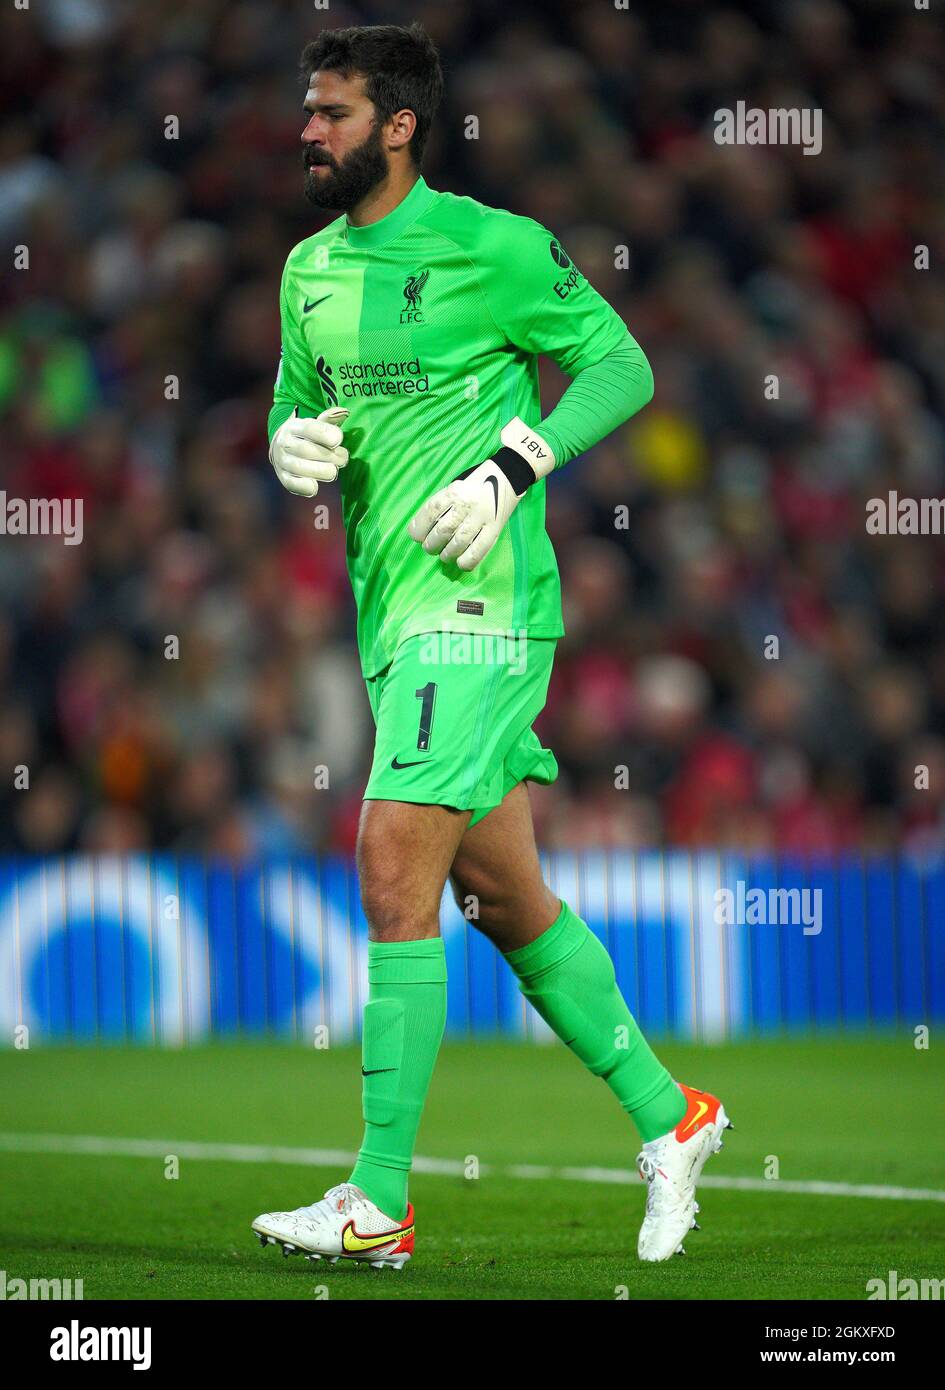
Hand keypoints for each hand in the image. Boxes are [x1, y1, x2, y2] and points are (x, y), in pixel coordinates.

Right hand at [269, 406, 349, 497]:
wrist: (283, 448)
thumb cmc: (308, 436)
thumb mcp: (317, 424)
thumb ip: (330, 419)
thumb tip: (344, 413)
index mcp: (294, 426)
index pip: (310, 428)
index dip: (327, 434)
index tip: (338, 441)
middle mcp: (285, 442)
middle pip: (306, 450)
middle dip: (329, 456)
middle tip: (342, 458)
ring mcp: (282, 461)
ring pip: (300, 468)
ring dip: (321, 471)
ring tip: (333, 471)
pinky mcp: (283, 477)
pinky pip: (292, 484)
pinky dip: (305, 487)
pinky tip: (315, 486)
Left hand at [408, 417, 554, 571]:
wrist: (508, 475)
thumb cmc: (476, 482)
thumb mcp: (456, 485)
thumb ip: (443, 504)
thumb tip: (424, 528)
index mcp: (455, 491)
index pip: (431, 511)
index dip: (419, 527)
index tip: (416, 536)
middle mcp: (467, 504)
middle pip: (443, 530)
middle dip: (431, 545)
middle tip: (430, 548)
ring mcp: (482, 517)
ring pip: (459, 543)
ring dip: (447, 554)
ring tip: (444, 555)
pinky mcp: (495, 529)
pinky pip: (479, 550)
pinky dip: (467, 560)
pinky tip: (461, 562)